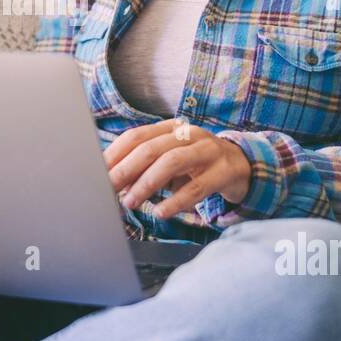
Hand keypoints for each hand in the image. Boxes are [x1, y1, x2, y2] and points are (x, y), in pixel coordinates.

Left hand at [103, 118, 251, 220]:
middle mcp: (189, 134)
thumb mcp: (170, 160)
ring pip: (172, 162)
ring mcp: (208, 150)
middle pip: (151, 148)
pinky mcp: (224, 171)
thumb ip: (144, 168)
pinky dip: (176, 201)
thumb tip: (113, 183)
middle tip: (109, 188)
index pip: (137, 136)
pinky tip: (161, 212)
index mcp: (171, 128)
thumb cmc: (197, 164)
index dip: (115, 154)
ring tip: (131, 202)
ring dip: (147, 184)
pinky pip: (197, 187)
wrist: (243, 166)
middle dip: (125, 170)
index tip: (97, 171)